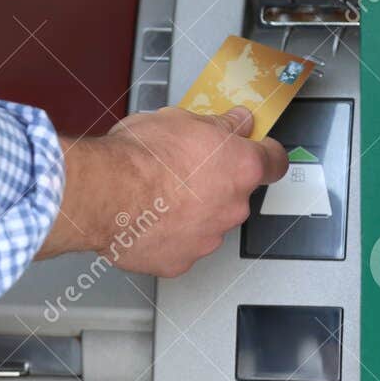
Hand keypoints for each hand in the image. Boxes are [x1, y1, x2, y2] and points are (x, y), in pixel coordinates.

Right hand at [38, 106, 287, 277]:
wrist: (104, 194)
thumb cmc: (139, 156)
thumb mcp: (180, 119)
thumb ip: (218, 125)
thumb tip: (236, 122)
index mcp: (240, 167)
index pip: (274, 161)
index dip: (265, 154)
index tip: (256, 150)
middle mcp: (232, 206)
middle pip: (236, 195)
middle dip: (215, 184)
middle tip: (183, 171)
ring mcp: (208, 238)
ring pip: (208, 223)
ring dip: (191, 212)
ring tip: (157, 198)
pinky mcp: (179, 261)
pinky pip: (180, 247)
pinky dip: (167, 236)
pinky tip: (147, 221)